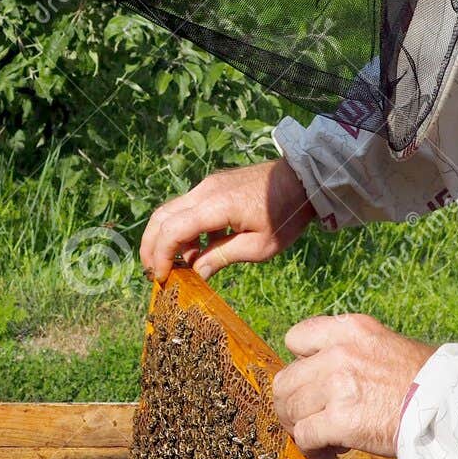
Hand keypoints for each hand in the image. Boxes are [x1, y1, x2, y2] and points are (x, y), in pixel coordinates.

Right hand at [140, 158, 316, 282]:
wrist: (305, 180)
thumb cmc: (287, 215)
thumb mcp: (259, 247)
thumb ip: (221, 258)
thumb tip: (194, 275)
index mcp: (216, 206)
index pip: (172, 230)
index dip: (161, 256)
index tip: (162, 278)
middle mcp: (205, 191)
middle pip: (161, 217)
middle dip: (152, 247)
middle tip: (155, 273)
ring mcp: (208, 185)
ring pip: (172, 211)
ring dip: (169, 238)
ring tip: (182, 265)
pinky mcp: (215, 185)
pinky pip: (188, 207)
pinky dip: (185, 229)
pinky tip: (201, 249)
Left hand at [271, 313, 435, 458]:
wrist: (451, 404)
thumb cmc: (426, 379)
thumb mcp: (386, 344)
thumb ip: (351, 351)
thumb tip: (323, 374)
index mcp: (350, 329)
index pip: (296, 338)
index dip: (298, 364)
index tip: (311, 383)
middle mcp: (339, 352)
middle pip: (286, 381)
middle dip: (293, 405)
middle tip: (309, 420)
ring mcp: (338, 386)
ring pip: (291, 410)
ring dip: (301, 428)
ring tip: (322, 438)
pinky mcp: (341, 421)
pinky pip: (305, 437)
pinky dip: (311, 450)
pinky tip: (329, 453)